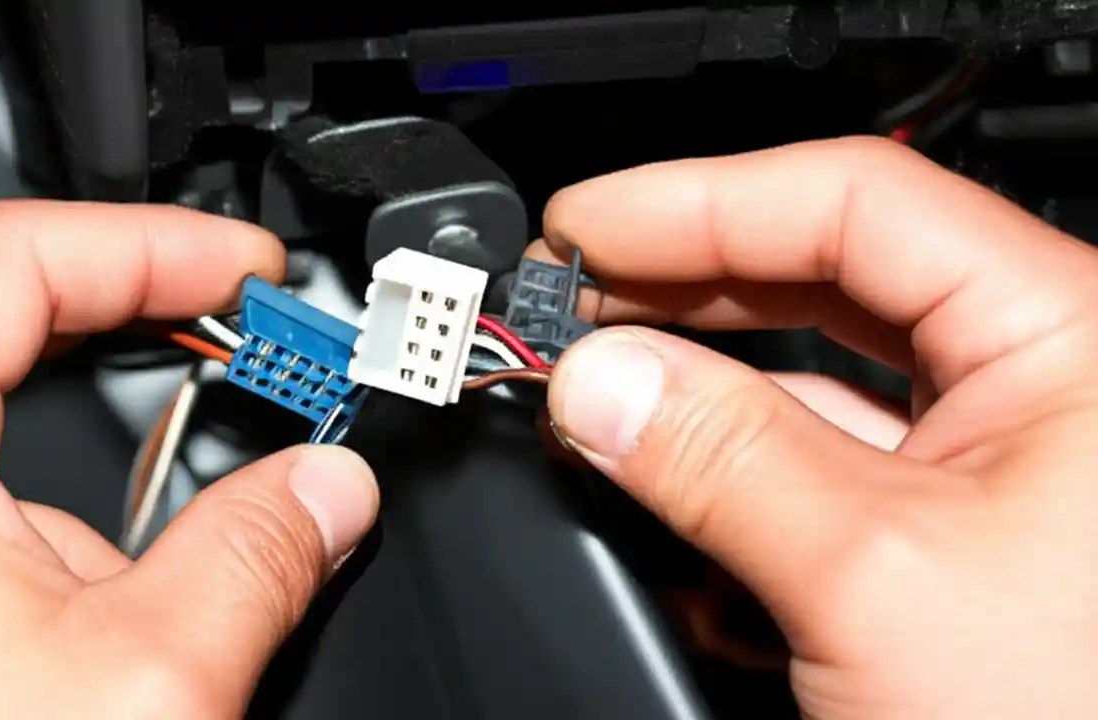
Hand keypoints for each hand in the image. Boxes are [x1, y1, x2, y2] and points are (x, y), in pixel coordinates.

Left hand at [0, 201, 378, 717]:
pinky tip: (115, 638)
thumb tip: (327, 492)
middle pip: (16, 343)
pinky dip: (71, 554)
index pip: (19, 259)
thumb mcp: (141, 682)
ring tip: (197, 565)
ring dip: (119, 495)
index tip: (245, 273)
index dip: (155, 247)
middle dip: (157, 361)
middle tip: (261, 357)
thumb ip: (255, 560)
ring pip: (8, 460)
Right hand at [540, 138, 1097, 718]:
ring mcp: (991, 472)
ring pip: (819, 384)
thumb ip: (721, 460)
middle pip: (829, 280)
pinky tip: (659, 494)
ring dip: (697, 393)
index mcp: (1071, 342)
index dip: (700, 201)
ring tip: (590, 397)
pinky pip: (822, 473)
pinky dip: (732, 479)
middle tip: (568, 301)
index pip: (854, 205)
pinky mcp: (947, 543)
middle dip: (686, 288)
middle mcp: (1038, 389)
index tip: (583, 229)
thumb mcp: (874, 582)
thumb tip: (599, 382)